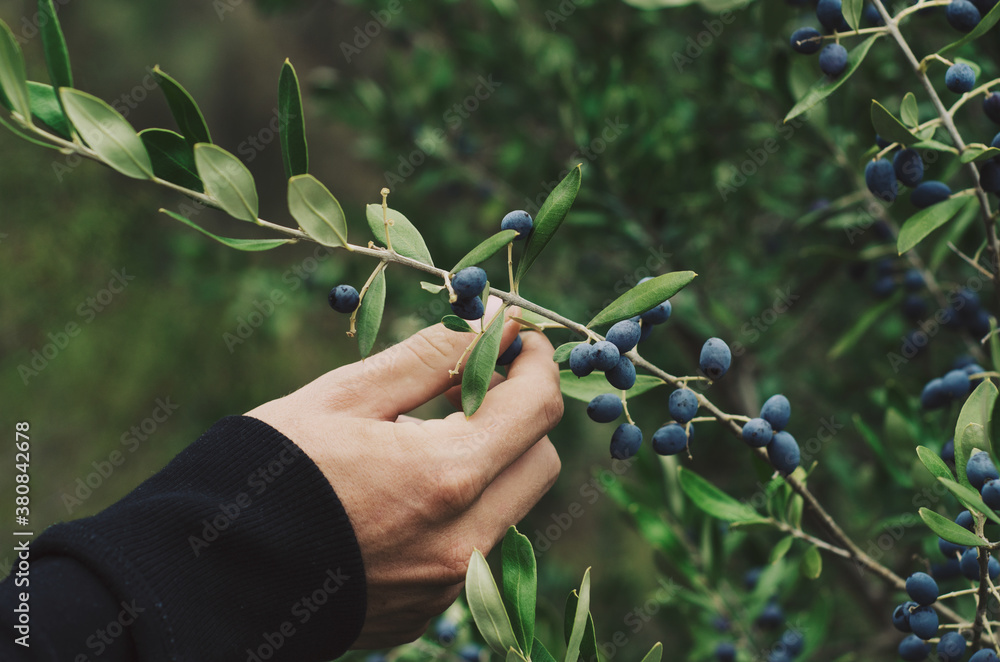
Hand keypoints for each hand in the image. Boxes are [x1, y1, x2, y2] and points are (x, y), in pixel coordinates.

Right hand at [245, 299, 563, 647]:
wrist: (211, 574)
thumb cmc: (270, 471)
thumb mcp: (346, 396)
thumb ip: (431, 356)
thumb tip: (491, 319)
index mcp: (445, 476)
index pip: (536, 409)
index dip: (537, 362)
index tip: (519, 338)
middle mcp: (463, 542)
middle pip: (538, 462)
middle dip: (519, 414)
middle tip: (468, 386)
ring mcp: (447, 585)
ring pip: (511, 507)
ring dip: (489, 463)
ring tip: (420, 440)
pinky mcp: (429, 610)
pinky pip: (473, 547)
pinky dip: (458, 510)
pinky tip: (401, 494)